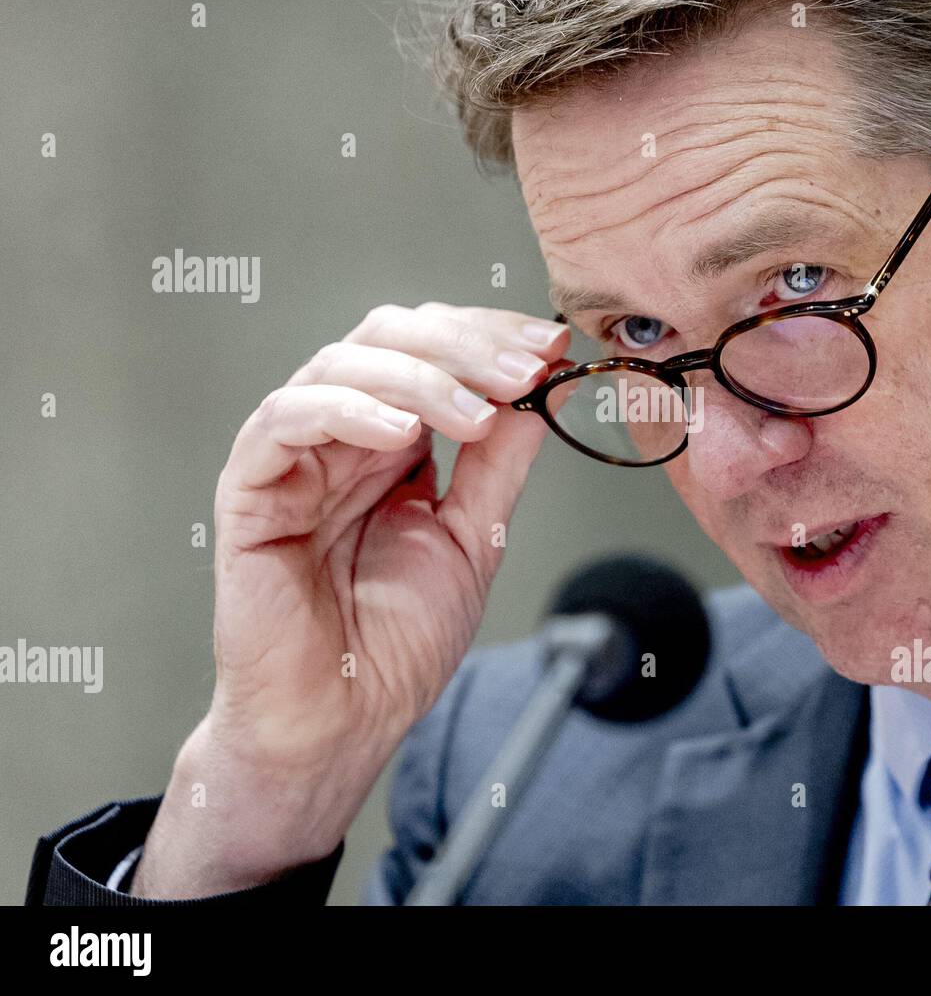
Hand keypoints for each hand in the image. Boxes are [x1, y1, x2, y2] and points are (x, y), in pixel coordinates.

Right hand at [133, 303, 568, 896]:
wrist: (342, 721)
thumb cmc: (396, 642)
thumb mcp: (473, 537)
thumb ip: (499, 464)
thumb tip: (540, 393)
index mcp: (394, 441)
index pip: (435, 350)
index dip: (491, 337)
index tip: (551, 346)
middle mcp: (344, 434)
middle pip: (391, 337)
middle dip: (466, 345)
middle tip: (523, 367)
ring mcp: (295, 455)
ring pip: (343, 364)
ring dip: (421, 377)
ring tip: (476, 415)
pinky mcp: (250, 486)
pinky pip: (286, 420)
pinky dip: (347, 411)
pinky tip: (401, 434)